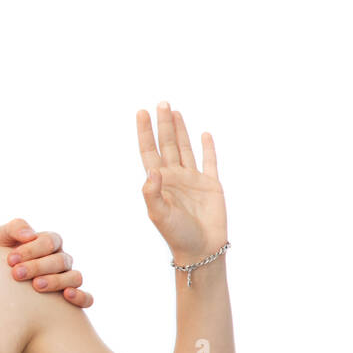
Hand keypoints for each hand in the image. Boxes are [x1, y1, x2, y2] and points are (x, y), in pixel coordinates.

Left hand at [0, 218, 93, 307]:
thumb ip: (15, 228)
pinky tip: (67, 296)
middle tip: (17, 274)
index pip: (49, 241)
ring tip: (36, 286)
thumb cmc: (0, 257)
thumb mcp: (2, 237)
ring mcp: (68, 278)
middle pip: (60, 260)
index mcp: (49, 243)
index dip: (32, 249)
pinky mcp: (72, 297)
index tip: (11, 259)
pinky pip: (87, 298)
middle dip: (38, 266)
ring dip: (56, 281)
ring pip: (74, 277)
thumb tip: (30, 234)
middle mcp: (61, 259)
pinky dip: (81, 297)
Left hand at [137, 103, 227, 261]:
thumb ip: (152, 192)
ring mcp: (193, 180)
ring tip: (175, 111)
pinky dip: (207, 148)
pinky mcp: (211, 185)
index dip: (145, 133)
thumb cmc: (177, 235)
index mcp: (160, 182)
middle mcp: (175, 177)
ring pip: (185, 148)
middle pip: (167, 144)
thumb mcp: (159, 215)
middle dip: (164, 124)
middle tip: (161, 103)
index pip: (149, 152)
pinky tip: (204, 134)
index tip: (141, 113)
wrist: (201, 250)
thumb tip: (152, 170)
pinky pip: (209, 162)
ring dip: (180, 130)